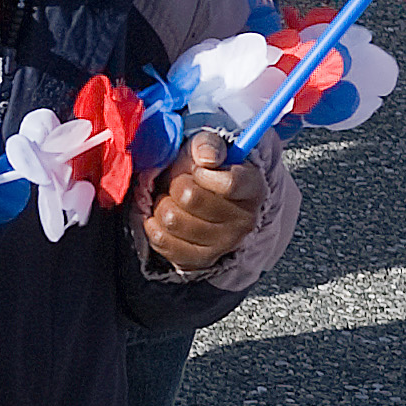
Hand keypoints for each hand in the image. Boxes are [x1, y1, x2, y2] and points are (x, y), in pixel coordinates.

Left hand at [140, 135, 264, 273]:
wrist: (199, 197)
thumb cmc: (204, 170)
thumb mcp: (207, 148)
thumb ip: (208, 145)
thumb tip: (207, 157)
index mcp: (253, 189)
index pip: (230, 183)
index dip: (203, 172)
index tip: (197, 169)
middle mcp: (244, 221)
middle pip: (190, 198)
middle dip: (175, 184)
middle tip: (178, 183)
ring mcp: (223, 244)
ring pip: (172, 220)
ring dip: (161, 204)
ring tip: (169, 199)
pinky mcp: (200, 260)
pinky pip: (163, 241)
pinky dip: (153, 225)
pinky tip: (159, 217)